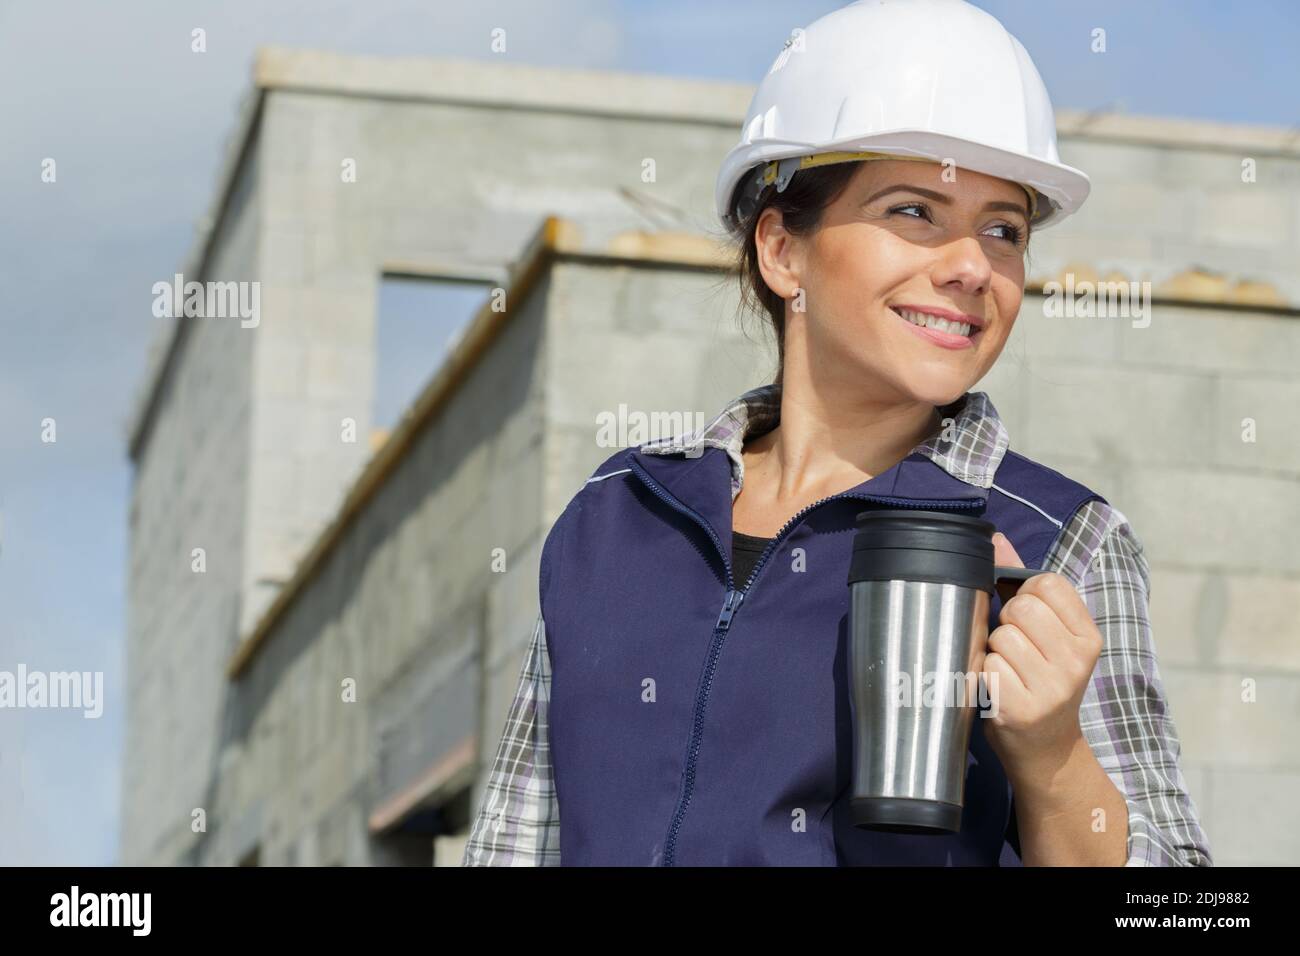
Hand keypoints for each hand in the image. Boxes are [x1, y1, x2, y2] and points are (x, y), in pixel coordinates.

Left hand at [977, 532, 1102, 782]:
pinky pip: (986, 667)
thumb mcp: (1047, 634)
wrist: (1047, 751)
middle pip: (1019, 609)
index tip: (1026, 620)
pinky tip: (998, 691)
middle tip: (1014, 651)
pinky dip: (983, 676)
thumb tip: (995, 538)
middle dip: (1005, 625)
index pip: (1046, 583)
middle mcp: (1077, 661)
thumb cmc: (1040, 680)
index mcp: (1089, 636)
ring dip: (992, 652)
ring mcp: (1052, 688)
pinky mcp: (1022, 710)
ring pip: (1000, 637)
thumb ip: (1020, 583)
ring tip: (1008, 672)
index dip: (1023, 596)